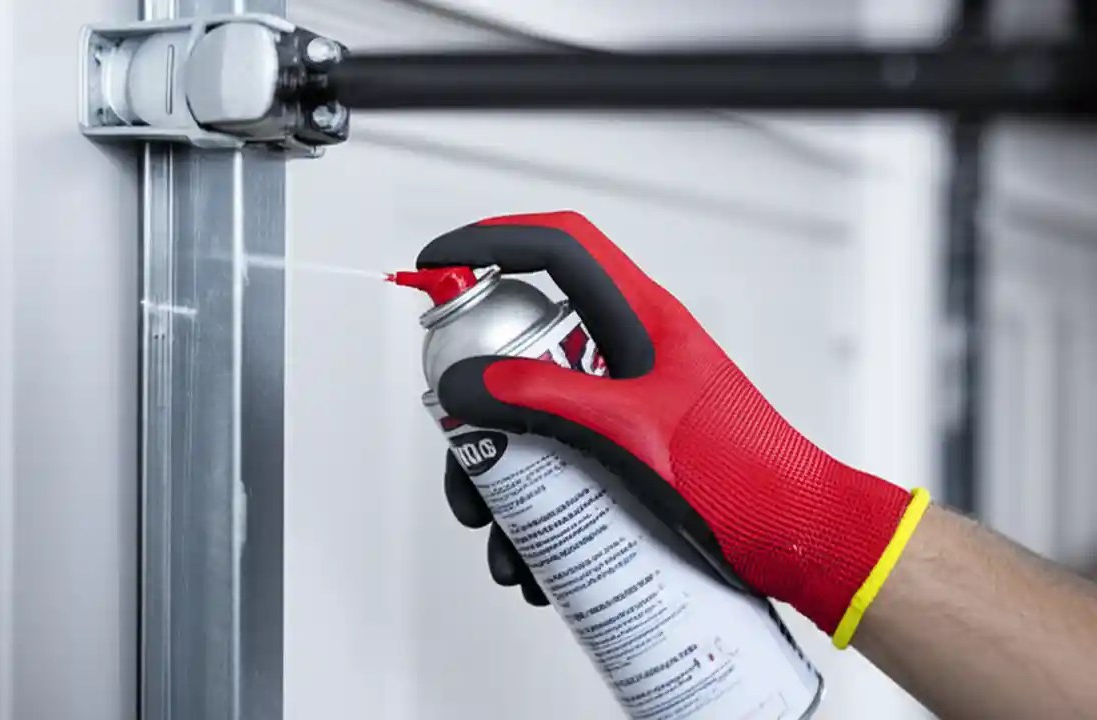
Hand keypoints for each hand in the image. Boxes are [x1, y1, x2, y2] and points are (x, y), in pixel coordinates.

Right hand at [423, 211, 928, 646]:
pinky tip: (528, 556)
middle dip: (478, 399)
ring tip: (492, 530)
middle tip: (457, 439)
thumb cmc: (750, 478)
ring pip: (535, 416)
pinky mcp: (625, 457)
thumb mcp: (635, 432)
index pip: (559, 248)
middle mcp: (627, 357)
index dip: (492, 241)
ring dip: (500, 472)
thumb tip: (468, 383)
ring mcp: (624, 408)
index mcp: (641, 322)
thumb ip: (549, 400)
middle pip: (527, 345)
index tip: (438, 262)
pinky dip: (533, 506)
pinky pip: (558, 466)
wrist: (802, 542)